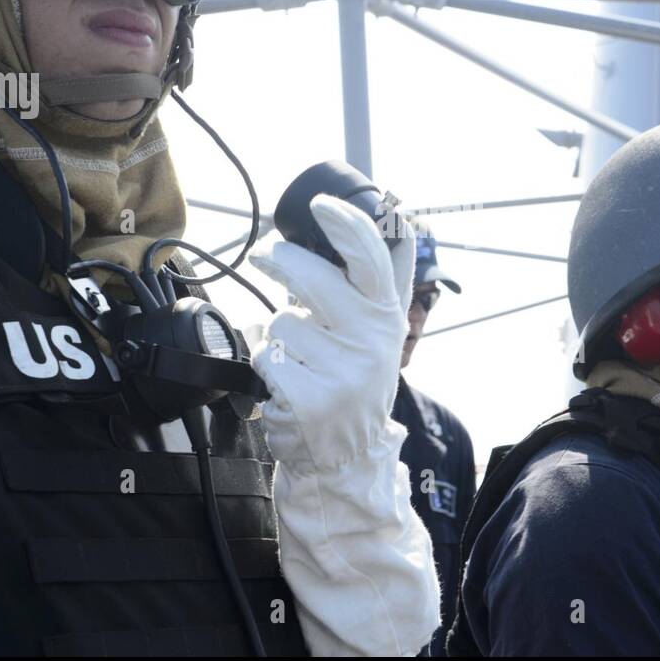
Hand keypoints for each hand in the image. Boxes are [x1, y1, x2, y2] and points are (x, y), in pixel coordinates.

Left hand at [248, 194, 415, 470]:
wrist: (348, 456)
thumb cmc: (353, 378)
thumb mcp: (380, 330)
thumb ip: (380, 276)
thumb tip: (394, 209)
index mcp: (387, 315)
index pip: (374, 259)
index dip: (348, 224)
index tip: (321, 204)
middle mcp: (372, 341)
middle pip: (313, 277)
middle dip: (280, 258)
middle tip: (265, 254)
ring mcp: (344, 371)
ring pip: (281, 320)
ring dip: (276, 333)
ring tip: (297, 355)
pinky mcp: (311, 398)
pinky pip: (266, 357)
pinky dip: (266, 365)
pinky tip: (287, 382)